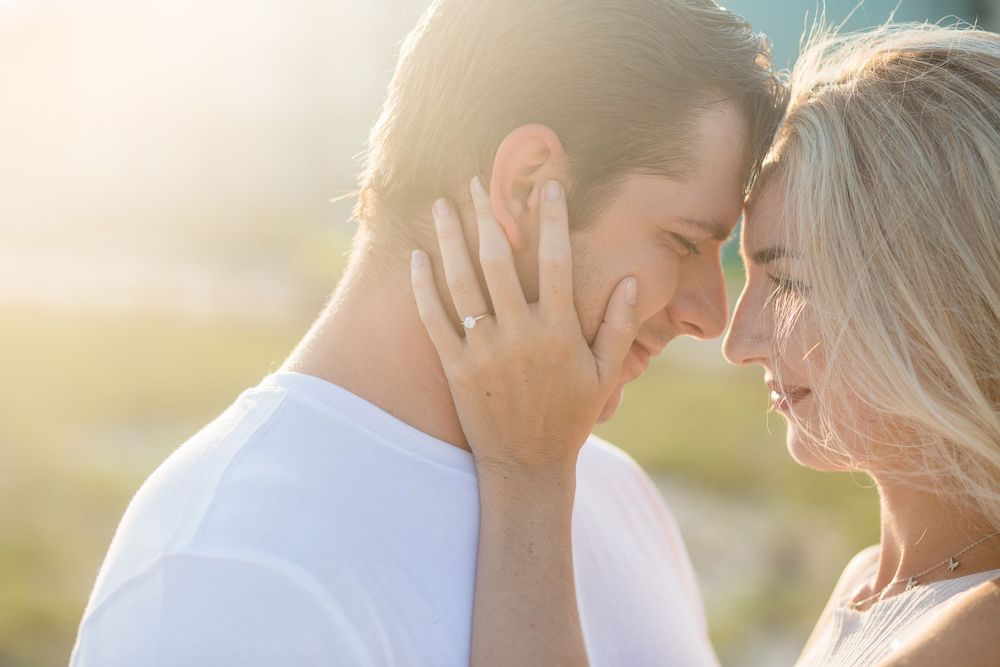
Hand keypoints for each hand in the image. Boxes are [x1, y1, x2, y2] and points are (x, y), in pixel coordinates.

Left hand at [409, 176, 639, 474]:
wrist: (526, 467)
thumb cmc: (570, 419)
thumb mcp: (604, 375)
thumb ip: (619, 327)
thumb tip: (630, 280)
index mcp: (559, 332)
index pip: (557, 263)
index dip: (552, 220)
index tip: (547, 186)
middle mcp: (519, 335)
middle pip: (498, 261)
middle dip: (487, 214)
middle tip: (476, 180)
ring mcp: (483, 351)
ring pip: (461, 283)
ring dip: (449, 239)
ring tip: (440, 204)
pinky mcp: (455, 368)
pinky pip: (434, 320)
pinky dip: (423, 288)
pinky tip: (417, 257)